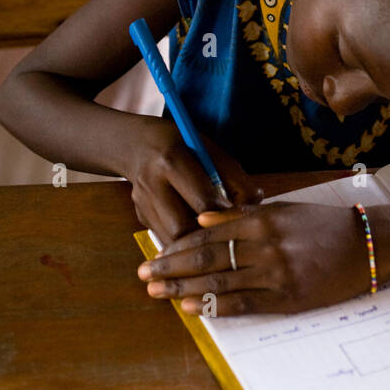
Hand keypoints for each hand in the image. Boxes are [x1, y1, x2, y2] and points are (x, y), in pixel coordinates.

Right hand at [126, 116, 263, 244]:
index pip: (203, 200)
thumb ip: (232, 176)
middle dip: (208, 237)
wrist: (134, 143)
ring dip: (195, 246)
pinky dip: (184, 245)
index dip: (226, 215)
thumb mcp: (207, 149)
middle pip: (182, 228)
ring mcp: (142, 203)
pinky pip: (165, 239)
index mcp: (172, 159)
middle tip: (228, 238)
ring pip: (171, 240)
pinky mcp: (140, 217)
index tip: (242, 221)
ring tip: (215, 243)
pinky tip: (198, 243)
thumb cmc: (180, 144)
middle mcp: (152, 183)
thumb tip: (256, 204)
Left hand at [138, 201, 373, 314]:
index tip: (156, 252)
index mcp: (261, 219)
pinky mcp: (288, 298)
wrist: (367, 244)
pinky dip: (216, 307)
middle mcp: (265, 245)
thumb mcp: (281, 210)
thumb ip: (241, 215)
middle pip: (208, 257)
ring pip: (221, 281)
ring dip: (185, 288)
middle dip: (172, 266)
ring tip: (159, 293)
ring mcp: (276, 274)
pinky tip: (193, 309)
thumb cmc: (321, 224)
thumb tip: (202, 217)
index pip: (209, 233)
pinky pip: (245, 304)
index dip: (179, 244)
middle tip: (144, 274)